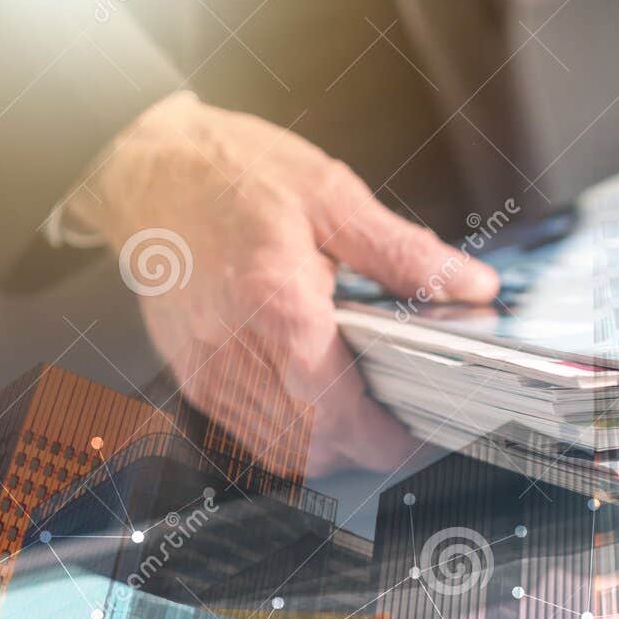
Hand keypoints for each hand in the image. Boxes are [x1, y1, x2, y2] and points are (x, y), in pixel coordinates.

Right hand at [68, 92, 498, 474]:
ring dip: (327, 446)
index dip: (387, 437)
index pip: (341, 412)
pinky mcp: (192, 373)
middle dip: (363, 447)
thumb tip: (470, 287)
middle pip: (313, 446)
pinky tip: (313, 398)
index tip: (418, 432)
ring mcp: (207, 369)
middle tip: (400, 421)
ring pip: (279, 451)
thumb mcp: (333, 197)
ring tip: (362, 411)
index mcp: (278, 306)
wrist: (147, 167)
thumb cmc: (231, 174)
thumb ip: (405, 254)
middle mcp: (236, 350)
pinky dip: (288, 433)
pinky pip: (246, 432)